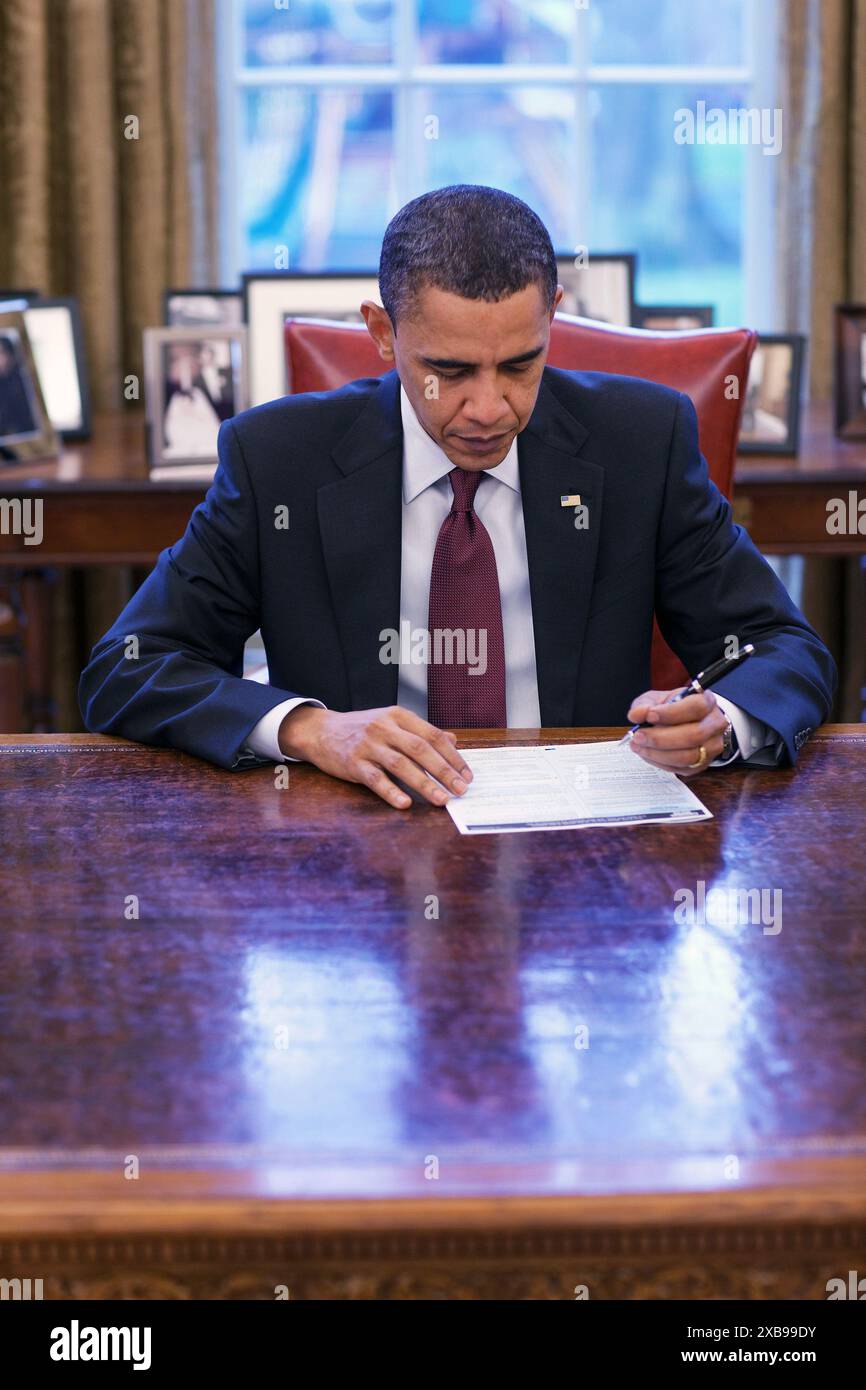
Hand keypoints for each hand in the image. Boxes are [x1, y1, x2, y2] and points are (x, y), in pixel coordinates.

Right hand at [277, 704, 472, 809]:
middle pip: (420, 749)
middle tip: (460, 789)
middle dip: (444, 771)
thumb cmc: (362, 729)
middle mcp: (385, 728)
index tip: (467, 775)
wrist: (321, 731)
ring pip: (401, 765)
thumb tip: (452, 741)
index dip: (453, 756)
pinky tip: (405, 803)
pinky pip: (375, 779)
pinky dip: (391, 792)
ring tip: (441, 799)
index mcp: (398, 716)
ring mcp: (368, 745)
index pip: (432, 735)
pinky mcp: (353, 763)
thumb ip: (421, 732)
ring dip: (424, 783)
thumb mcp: (392, 723)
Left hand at [626, 687, 727, 778]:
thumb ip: (645, 704)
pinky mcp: (702, 764)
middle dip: (660, 738)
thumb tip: (636, 715)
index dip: (671, 713)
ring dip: (658, 753)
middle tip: (638, 736)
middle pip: (693, 736)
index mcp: (707, 702)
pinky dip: (659, 762)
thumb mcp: (658, 699)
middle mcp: (714, 725)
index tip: (650, 715)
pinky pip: (680, 768)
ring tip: (638, 745)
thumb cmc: (674, 708)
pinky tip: (647, 753)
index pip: (695, 708)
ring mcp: (711, 747)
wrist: (689, 722)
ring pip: (687, 756)